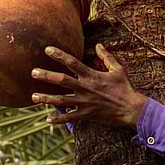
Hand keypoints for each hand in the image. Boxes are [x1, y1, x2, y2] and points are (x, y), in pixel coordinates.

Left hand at [30, 43, 146, 128]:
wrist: (131, 109)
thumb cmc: (125, 88)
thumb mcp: (118, 69)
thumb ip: (107, 57)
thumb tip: (98, 45)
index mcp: (92, 75)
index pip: (72, 62)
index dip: (59, 55)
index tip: (47, 49)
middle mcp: (85, 88)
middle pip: (62, 81)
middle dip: (46, 76)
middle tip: (33, 72)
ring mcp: (84, 102)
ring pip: (61, 100)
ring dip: (46, 98)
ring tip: (33, 97)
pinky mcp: (86, 114)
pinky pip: (69, 117)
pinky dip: (58, 119)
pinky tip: (48, 119)